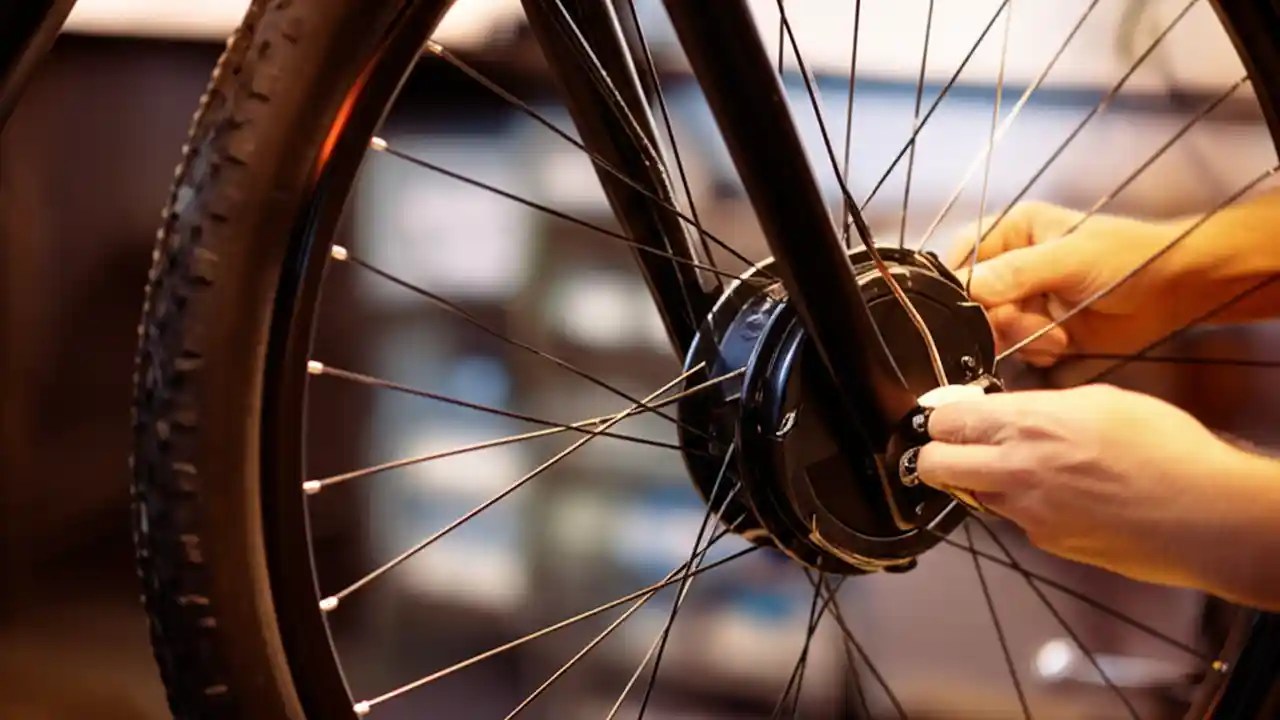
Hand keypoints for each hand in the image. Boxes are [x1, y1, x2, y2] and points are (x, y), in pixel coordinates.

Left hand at [916, 384, 1279, 604]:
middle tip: (954, 448)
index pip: (946, 419)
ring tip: (1021, 471)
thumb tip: (1018, 410)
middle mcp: (1015, 469)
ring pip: (972, 495)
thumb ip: (1045, 405)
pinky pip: (1014, 520)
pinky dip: (1023, 508)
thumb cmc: (1166, 450)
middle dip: (935, 454)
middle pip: (934, 464)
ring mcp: (1026, 512)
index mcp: (1027, 424)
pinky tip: (1060, 498)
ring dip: (981, 482)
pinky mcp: (1044, 541)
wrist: (1204, 515)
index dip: (942, 416)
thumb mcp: (1101, 399)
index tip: (949, 415)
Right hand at [948, 202, 1195, 366]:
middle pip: (972, 300)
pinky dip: (1035, 352)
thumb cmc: (1129, 259)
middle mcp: (1011, 265)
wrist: (1177, 292)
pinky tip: (1062, 344)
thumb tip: (967, 290)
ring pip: (991, 329)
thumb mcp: (1070, 259)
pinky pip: (1015, 349)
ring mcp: (1024, 300)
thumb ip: (1017, 273)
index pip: (962, 256)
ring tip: (1057, 335)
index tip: (966, 309)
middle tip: (1027, 325)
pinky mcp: (1039, 331)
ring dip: (1020, 338)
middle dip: (998, 318)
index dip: (958, 285)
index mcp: (1012, 231)